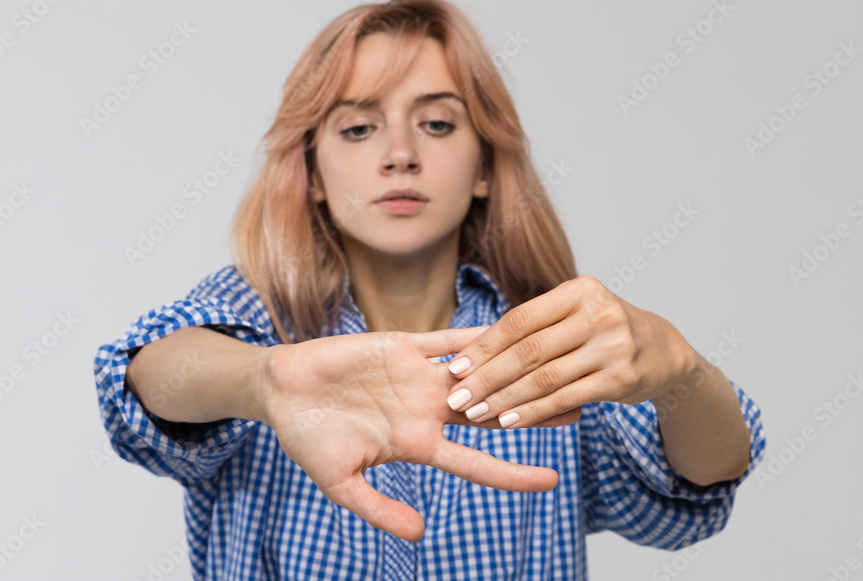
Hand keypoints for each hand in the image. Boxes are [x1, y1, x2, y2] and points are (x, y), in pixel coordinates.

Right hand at [259, 326, 565, 541]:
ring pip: (477, 372)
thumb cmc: (309, 439)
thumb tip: (419, 535)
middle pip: (491, 411)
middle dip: (532, 410)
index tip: (551, 482)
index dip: (511, 472)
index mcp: (415, 444)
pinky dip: (475, 334)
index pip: (474, 462)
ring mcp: (417, 376)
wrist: (282, 391)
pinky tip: (510, 327)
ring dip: (513, 367)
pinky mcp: (402, 345)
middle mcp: (425, 410)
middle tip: (580, 408)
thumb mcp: (340, 483)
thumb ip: (377, 508)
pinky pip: (445, 338)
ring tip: (556, 362)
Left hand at [443, 274, 695, 428]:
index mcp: (579, 290)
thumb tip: (467, 352)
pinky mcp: (621, 378)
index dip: (484, 345)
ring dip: (505, 399)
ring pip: (545, 378)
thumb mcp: (574, 313)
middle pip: (529, 351)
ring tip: (475, 413)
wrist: (663, 350)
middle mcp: (598, 313)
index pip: (520, 319)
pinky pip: (566, 399)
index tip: (455, 366)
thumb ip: (532, 327)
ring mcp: (613, 346)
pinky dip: (533, 412)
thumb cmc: (600, 331)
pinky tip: (509, 421)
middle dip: (487, 377)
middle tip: (456, 397)